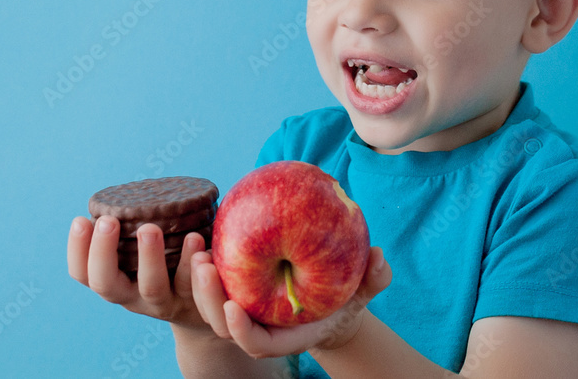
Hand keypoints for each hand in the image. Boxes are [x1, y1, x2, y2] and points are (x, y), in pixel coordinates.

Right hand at [67, 215, 209, 331]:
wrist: (205, 310)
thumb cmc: (165, 268)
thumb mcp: (141, 256)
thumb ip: (130, 232)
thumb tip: (120, 193)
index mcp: (114, 282)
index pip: (83, 273)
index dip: (77, 250)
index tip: (80, 219)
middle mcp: (132, 296)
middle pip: (106, 284)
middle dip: (102, 252)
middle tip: (108, 221)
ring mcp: (162, 302)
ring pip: (151, 286)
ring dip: (149, 256)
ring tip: (150, 228)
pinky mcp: (193, 302)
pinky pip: (191, 284)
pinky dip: (191, 261)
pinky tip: (195, 236)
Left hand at [189, 247, 391, 358]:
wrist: (326, 299)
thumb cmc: (346, 297)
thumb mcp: (363, 290)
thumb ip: (374, 278)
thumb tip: (380, 257)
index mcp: (284, 335)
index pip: (256, 343)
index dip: (241, 330)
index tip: (231, 308)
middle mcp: (258, 325)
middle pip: (222, 323)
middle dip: (207, 299)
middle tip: (204, 266)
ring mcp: (243, 308)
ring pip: (208, 303)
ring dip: (197, 281)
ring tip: (197, 249)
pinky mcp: (234, 288)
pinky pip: (215, 278)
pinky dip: (205, 262)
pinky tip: (202, 233)